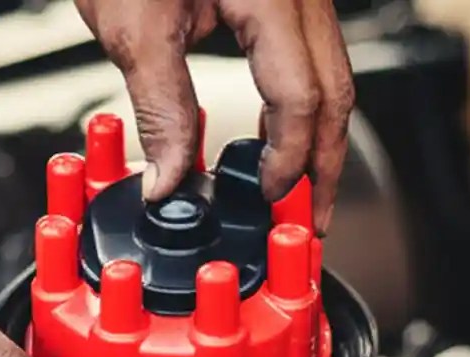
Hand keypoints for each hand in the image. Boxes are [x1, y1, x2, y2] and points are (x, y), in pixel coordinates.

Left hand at [75, 0, 353, 232]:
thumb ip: (161, 108)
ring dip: (318, 135)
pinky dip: (301, 102)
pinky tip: (280, 133)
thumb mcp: (132, 26)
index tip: (265, 198)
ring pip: (331, 74)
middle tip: (313, 216)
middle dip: (326, 160)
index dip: (287, 158)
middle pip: (337, 90)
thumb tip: (173, 178)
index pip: (301, 98)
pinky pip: (309, 54)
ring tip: (300, 187)